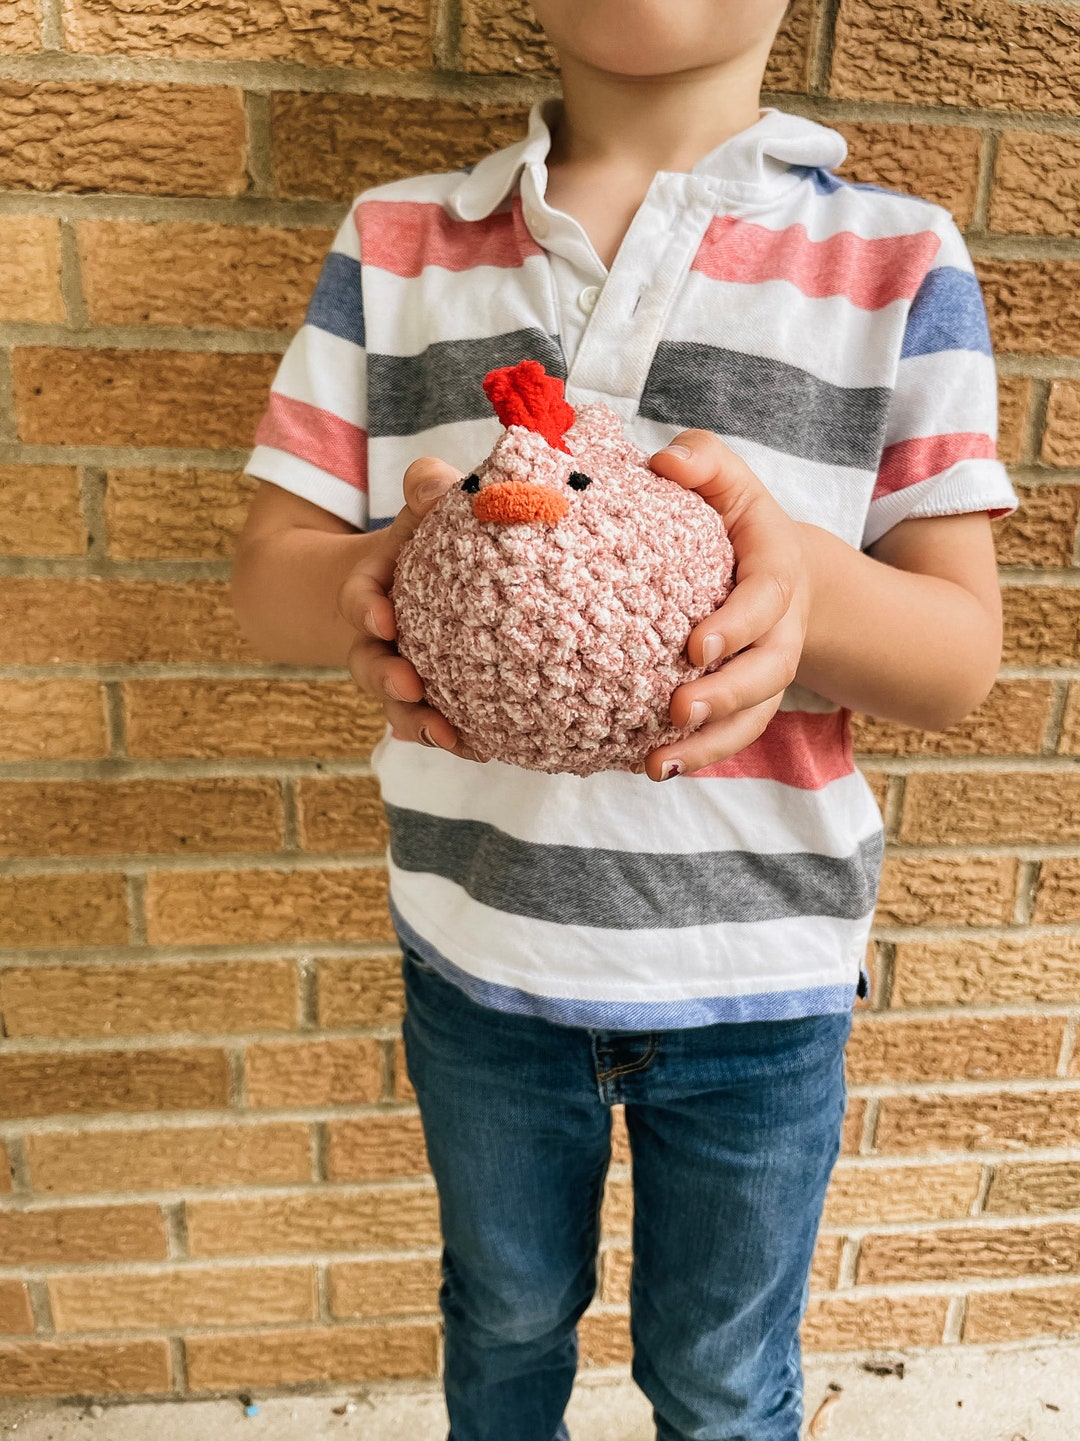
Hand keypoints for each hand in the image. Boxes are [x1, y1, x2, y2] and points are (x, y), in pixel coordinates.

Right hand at [336, 458, 478, 759]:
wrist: (430, 583)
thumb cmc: (434, 539)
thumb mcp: (427, 508)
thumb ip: (427, 489)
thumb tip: (431, 487)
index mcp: (375, 587)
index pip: (360, 597)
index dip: (365, 608)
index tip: (383, 619)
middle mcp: (382, 636)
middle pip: (369, 662)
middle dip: (385, 678)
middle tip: (410, 687)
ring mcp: (402, 670)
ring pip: (398, 703)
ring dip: (416, 720)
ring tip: (446, 735)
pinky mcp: (429, 696)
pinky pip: (431, 722)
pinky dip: (449, 736)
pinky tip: (478, 749)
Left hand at [640, 431, 811, 780]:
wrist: (775, 569)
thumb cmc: (736, 520)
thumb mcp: (728, 480)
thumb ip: (702, 459)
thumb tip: (665, 462)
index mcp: (776, 573)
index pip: (764, 601)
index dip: (736, 627)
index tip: (696, 647)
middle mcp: (779, 630)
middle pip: (767, 672)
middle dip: (725, 696)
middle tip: (677, 711)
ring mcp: (764, 671)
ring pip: (751, 718)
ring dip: (709, 744)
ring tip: (657, 764)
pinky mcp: (744, 702)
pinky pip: (729, 736)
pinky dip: (697, 757)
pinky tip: (652, 767)